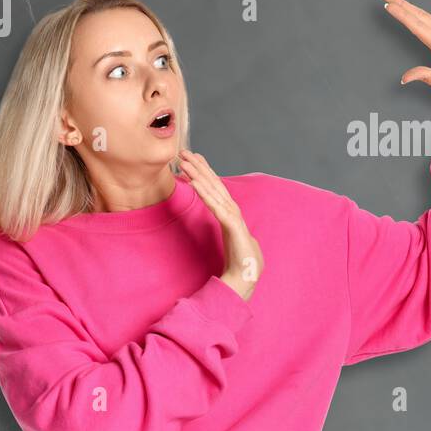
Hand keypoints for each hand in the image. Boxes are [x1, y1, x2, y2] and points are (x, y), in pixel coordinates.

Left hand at [177, 149, 263, 300]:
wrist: (246, 278)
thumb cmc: (241, 262)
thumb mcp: (232, 239)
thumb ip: (228, 228)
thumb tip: (225, 223)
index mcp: (231, 214)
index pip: (217, 188)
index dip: (205, 172)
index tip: (193, 159)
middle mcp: (232, 211)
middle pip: (214, 183)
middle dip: (199, 166)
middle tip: (184, 151)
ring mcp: (232, 217)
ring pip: (213, 190)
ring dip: (198, 174)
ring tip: (184, 161)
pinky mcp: (231, 225)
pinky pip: (214, 206)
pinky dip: (204, 192)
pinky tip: (194, 181)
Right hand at [384, 0, 430, 111]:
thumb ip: (425, 76)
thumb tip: (405, 77)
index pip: (417, 26)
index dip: (402, 15)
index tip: (388, 5)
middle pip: (422, 16)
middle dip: (403, 5)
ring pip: (430, 18)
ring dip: (413, 9)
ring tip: (398, 2)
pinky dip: (425, 16)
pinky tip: (419, 14)